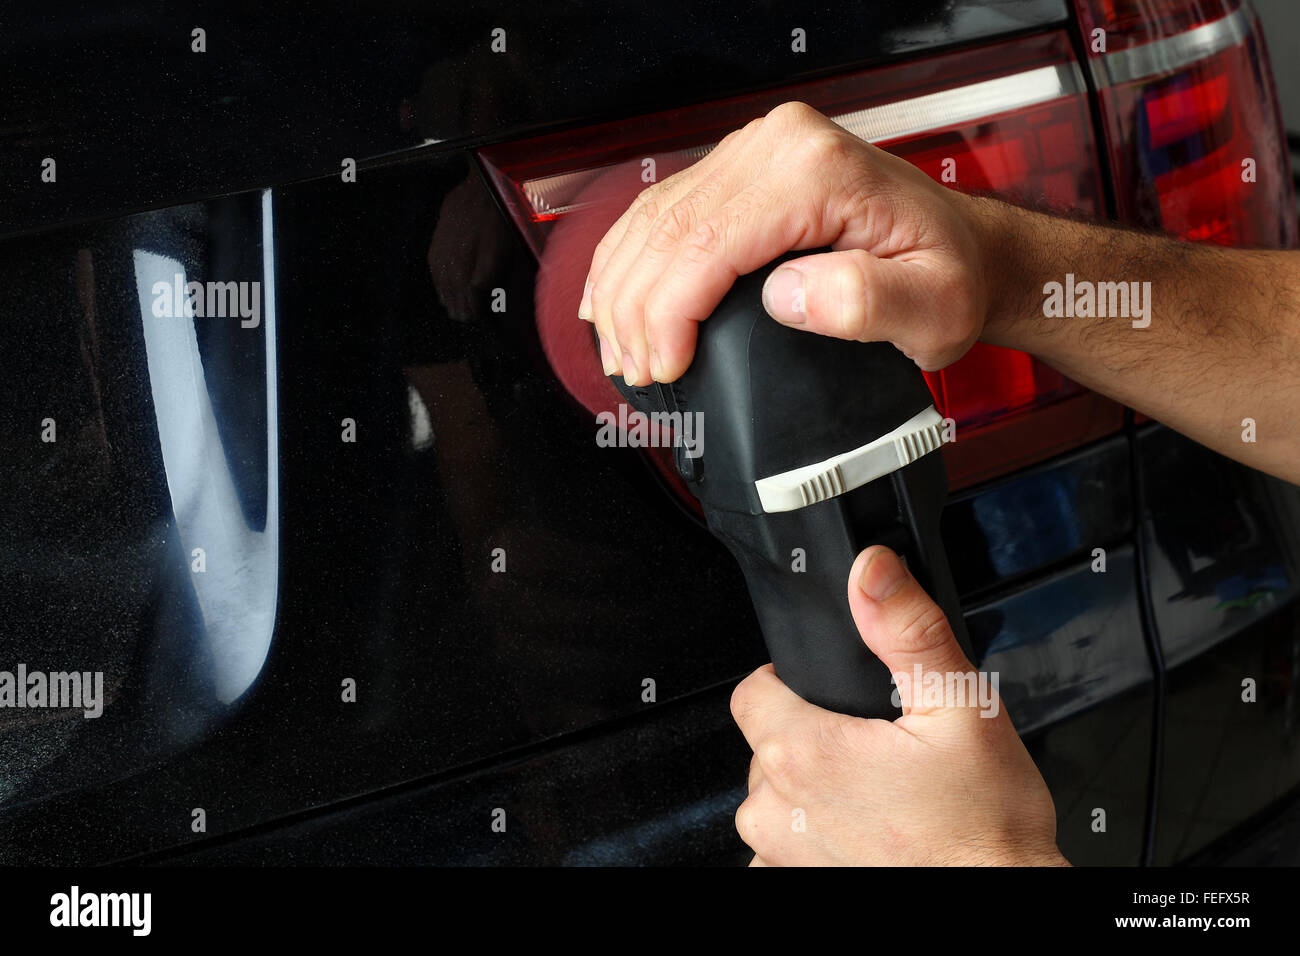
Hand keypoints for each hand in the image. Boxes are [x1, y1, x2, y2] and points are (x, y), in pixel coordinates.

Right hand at [579, 101, 993, 384]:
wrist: (960, 249)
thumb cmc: (948, 276)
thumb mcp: (934, 307)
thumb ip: (865, 302)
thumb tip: (784, 297)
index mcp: (818, 170)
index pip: (709, 241)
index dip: (669, 314)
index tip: (662, 369)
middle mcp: (779, 147)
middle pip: (670, 229)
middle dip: (636, 310)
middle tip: (634, 373)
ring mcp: (755, 152)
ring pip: (654, 218)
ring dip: (624, 288)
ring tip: (620, 353)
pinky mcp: (740, 170)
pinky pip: (664, 210)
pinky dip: (632, 260)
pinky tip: (616, 302)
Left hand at [730, 545, 1067, 866]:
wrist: (1000, 907)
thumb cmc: (984, 833)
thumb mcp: (960, 707)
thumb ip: (908, 630)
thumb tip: (873, 571)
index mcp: (803, 752)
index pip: (751, 691)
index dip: (788, 682)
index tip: (827, 693)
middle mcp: (776, 810)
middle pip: (768, 746)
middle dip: (812, 738)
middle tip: (876, 750)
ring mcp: (780, 857)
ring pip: (777, 799)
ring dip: (812, 793)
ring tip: (879, 798)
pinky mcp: (796, 888)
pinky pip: (784, 850)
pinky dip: (817, 839)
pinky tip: (867, 835)